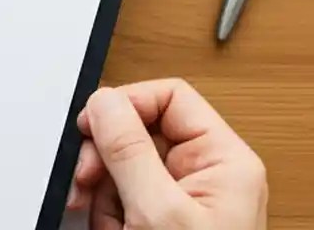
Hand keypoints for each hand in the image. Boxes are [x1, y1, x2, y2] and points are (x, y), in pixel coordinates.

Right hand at [67, 79, 267, 229]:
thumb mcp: (158, 211)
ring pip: (121, 168)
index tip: (92, 125)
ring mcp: (182, 199)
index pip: (169, 97)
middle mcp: (205, 174)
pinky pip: (120, 200)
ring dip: (104, 196)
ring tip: (111, 225)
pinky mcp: (161, 222)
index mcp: (223, 160)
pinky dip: (107, 217)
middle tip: (89, 182)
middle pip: (137, 131)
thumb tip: (104, 102)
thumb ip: (129, 151)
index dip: (125, 104)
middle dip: (106, 160)